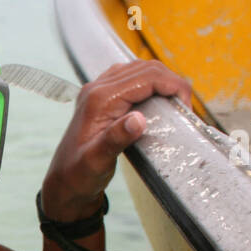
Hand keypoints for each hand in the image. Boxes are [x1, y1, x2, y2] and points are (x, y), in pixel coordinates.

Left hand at [41, 61, 190, 221]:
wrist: (64, 182)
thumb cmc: (79, 175)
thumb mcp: (96, 162)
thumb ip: (115, 139)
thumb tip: (138, 120)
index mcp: (99, 100)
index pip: (146, 77)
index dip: (172, 86)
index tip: (186, 107)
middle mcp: (97, 89)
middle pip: (145, 68)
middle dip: (171, 82)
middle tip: (185, 107)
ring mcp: (97, 90)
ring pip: (139, 70)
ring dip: (162, 81)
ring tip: (175, 104)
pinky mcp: (101, 97)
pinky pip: (131, 78)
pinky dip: (150, 85)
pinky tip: (158, 102)